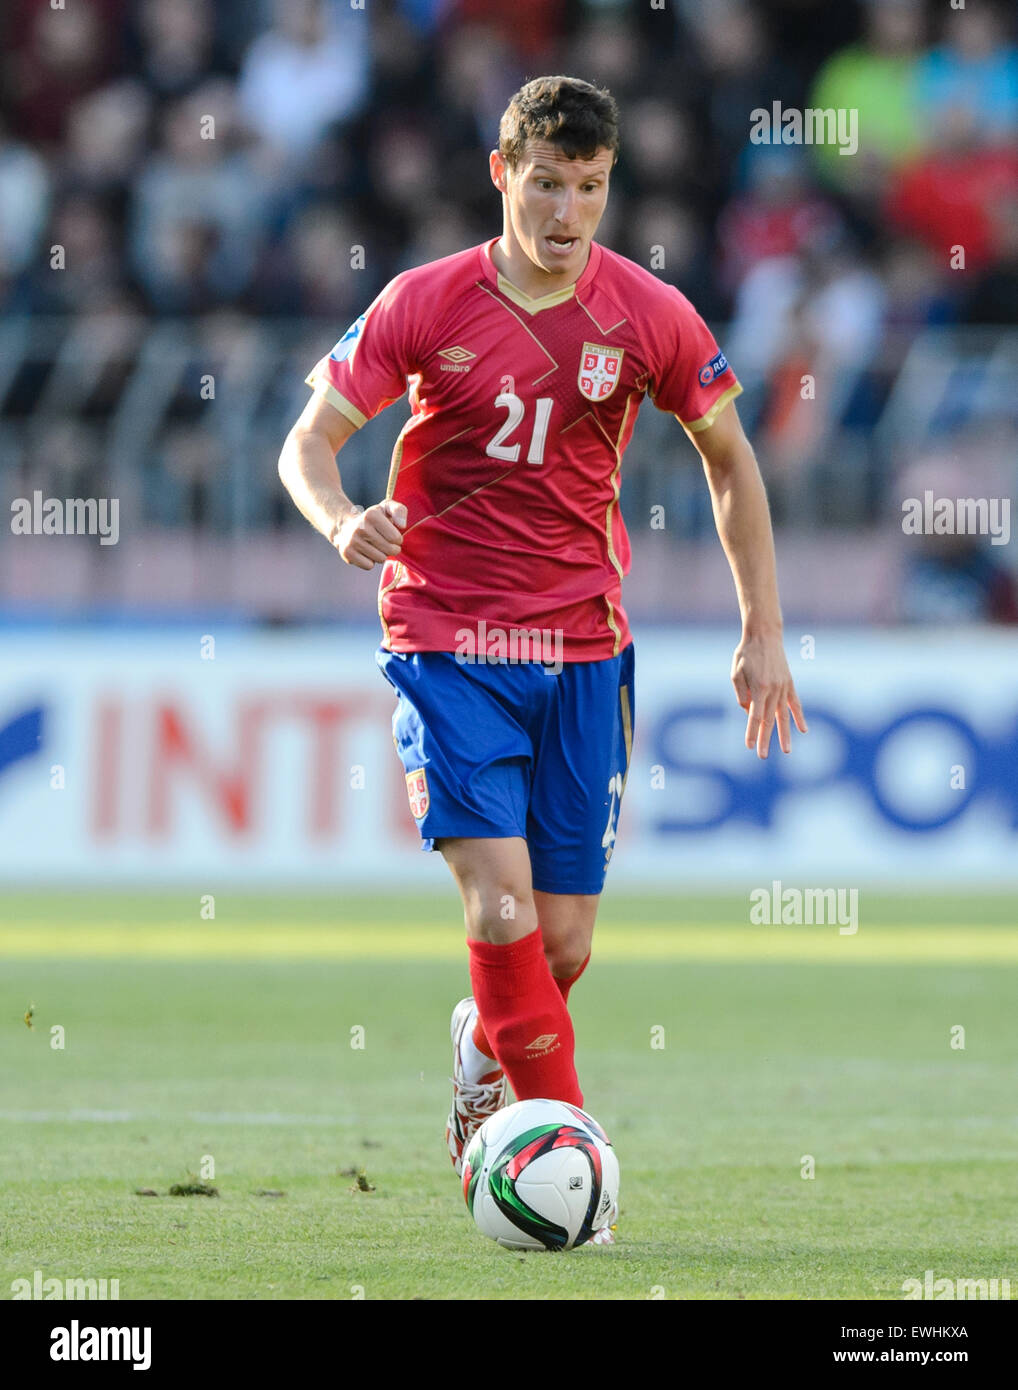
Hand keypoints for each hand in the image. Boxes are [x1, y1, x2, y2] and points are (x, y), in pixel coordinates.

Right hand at [331, 499, 406, 569]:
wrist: (346, 527)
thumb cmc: (374, 520)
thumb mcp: (387, 508)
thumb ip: (399, 511)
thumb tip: (402, 526)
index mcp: (372, 515)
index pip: (395, 538)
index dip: (397, 539)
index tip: (391, 535)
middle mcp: (360, 527)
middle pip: (389, 550)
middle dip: (392, 549)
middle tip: (385, 543)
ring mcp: (352, 541)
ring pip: (380, 559)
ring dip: (381, 555)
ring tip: (375, 546)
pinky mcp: (347, 553)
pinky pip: (369, 566)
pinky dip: (370, 562)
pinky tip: (366, 552)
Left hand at [731, 632, 806, 757]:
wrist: (764, 635)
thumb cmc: (746, 654)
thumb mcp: (736, 673)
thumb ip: (741, 695)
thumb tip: (749, 713)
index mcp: (759, 688)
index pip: (754, 716)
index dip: (751, 732)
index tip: (749, 747)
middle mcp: (773, 690)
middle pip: (768, 720)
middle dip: (765, 739)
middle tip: (762, 756)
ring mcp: (784, 687)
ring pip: (784, 715)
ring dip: (784, 734)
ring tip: (786, 751)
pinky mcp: (790, 683)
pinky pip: (796, 703)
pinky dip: (799, 717)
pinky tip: (803, 730)